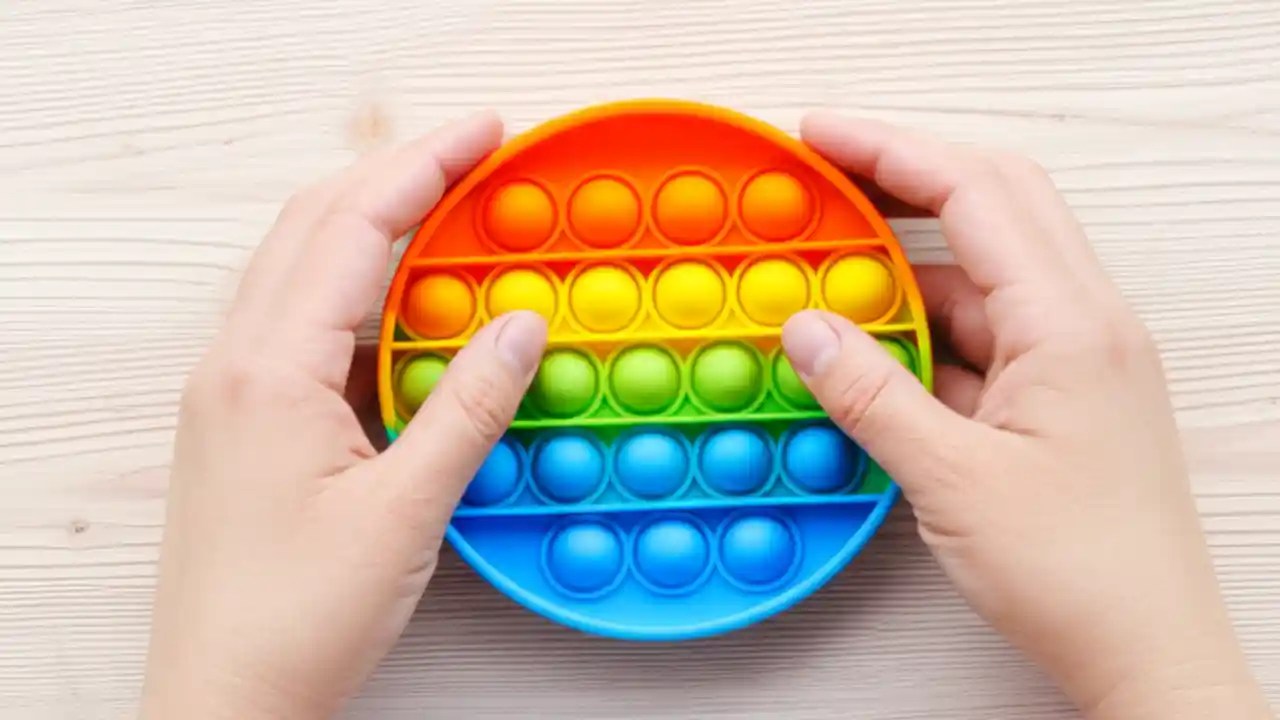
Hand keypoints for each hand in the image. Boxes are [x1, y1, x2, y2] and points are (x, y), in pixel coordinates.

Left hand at [140, 113, 548, 718]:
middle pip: (314, 225)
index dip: (424, 168)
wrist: (222, 703)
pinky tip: (405, 303)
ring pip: (302, 267)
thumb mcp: (405, 512)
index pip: (352, 229)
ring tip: (447, 208)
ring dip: (372, 223)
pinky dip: (357, 285)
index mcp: (268, 370)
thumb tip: (520, 324)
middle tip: (474, 153)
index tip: (485, 134)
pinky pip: (301, 320)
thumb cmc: (296, 621)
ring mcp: (232, 390)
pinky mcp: (244, 420)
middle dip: (395, 173)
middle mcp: (236, 364)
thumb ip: (468, 407)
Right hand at [784, 113, 1271, 719]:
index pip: (977, 191)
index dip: (891, 150)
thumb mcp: (954, 481)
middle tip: (827, 169)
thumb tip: (808, 329)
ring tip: (832, 266)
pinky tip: (873, 346)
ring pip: (985, 272)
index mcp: (1070, 323)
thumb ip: (872, 394)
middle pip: (994, 203)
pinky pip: (984, 332)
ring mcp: (1075, 358)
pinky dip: (925, 326)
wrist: (1146, 652)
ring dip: (909, 261)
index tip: (821, 137)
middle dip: (906, 174)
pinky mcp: (1059, 397)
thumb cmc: (1078, 574)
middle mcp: (1084, 323)